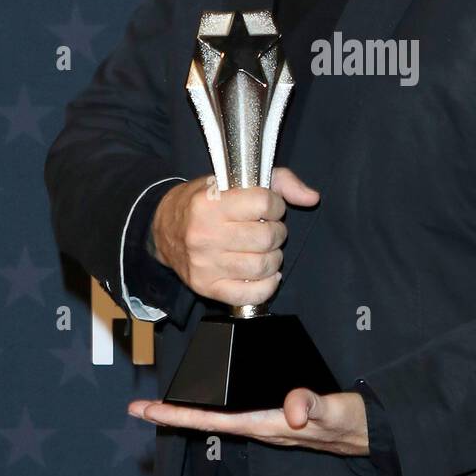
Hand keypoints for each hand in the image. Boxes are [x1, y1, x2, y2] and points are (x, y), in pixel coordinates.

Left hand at [127, 388, 369, 456]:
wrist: (371, 431)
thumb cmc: (352, 422)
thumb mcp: (336, 412)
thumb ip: (315, 407)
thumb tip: (293, 409)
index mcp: (268, 426)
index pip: (215, 421)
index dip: (179, 415)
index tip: (149, 410)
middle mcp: (262, 428)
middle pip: (209, 422)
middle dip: (174, 415)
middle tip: (139, 408)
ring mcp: (268, 424)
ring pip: (220, 418)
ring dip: (191, 412)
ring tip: (164, 403)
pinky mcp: (276, 417)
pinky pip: (236, 413)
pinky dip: (215, 406)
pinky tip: (208, 398)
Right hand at [150, 165, 318, 304]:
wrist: (163, 229)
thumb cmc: (204, 202)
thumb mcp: (233, 180)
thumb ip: (278, 181)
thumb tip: (312, 197)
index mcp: (210, 203)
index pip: (264, 203)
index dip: (275, 204)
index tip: (269, 206)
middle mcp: (205, 235)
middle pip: (266, 237)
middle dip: (276, 232)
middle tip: (268, 229)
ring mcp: (205, 264)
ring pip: (263, 266)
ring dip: (274, 258)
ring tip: (265, 250)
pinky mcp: (207, 287)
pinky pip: (251, 295)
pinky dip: (267, 286)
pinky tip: (266, 274)